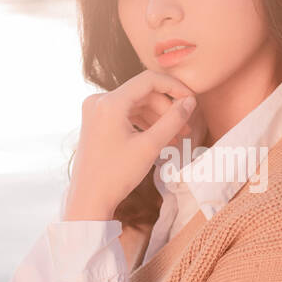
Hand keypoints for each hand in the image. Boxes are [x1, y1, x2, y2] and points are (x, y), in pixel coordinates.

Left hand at [64, 70, 196, 220]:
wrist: (89, 200)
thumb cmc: (116, 175)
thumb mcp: (150, 146)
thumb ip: (173, 120)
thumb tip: (190, 101)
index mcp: (109, 102)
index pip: (149, 80)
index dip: (174, 87)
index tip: (192, 99)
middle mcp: (99, 101)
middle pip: (143, 94)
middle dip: (167, 109)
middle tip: (186, 128)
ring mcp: (95, 111)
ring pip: (136, 105)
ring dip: (158, 118)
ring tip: (177, 138)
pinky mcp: (96, 122)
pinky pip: (125, 115)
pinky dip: (144, 124)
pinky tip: (160, 139)